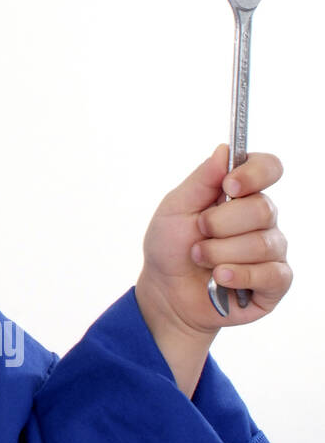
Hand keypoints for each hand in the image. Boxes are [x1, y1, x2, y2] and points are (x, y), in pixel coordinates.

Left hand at [134, 144, 290, 394]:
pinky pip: (270, 274)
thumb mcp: (174, 209)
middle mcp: (263, 219)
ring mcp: (272, 250)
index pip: (268, 167)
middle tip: (198, 234)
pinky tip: (218, 278)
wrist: (166, 292)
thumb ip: (201, 181)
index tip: (229, 185)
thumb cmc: (170, 247)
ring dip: (219, 253)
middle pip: (262, 209)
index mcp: (240, 194)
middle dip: (219, 224)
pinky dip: (237, 275)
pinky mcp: (275, 281)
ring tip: (200, 258)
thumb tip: (225, 150)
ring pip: (261, 243)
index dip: (255, 173)